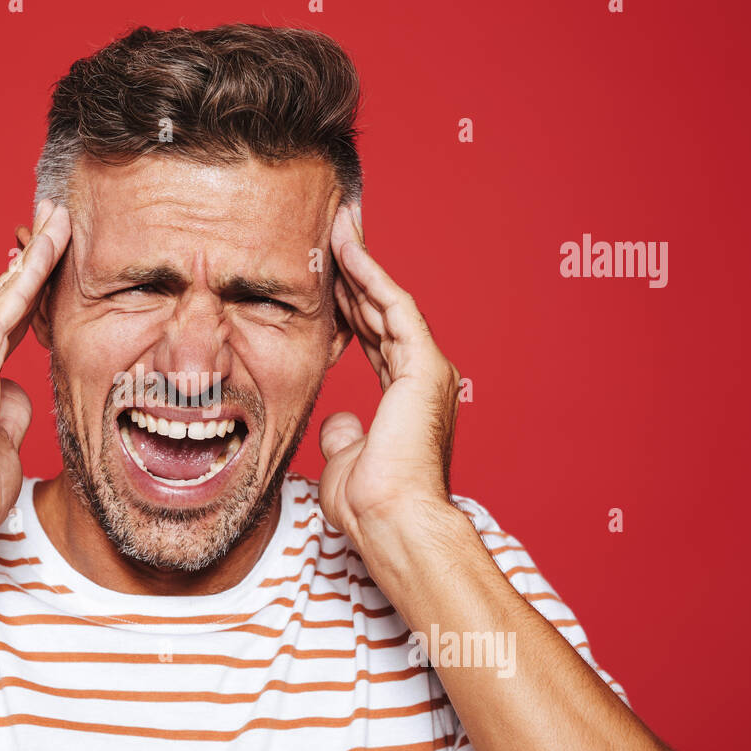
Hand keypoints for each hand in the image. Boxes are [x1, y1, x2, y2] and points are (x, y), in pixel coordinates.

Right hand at [0, 200, 71, 539]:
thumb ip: (7, 412)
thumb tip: (17, 397)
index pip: (1, 323)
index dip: (24, 293)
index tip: (44, 267)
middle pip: (2, 296)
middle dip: (31, 260)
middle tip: (53, 222)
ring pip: (8, 290)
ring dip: (38, 253)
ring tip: (60, 218)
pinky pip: (11, 301)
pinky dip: (34, 269)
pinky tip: (53, 242)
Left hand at [317, 203, 461, 538]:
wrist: (394, 523)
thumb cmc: (372, 506)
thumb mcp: (349, 460)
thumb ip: (345, 435)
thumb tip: (338, 422)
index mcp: (406, 398)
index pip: (373, 338)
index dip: (348, 307)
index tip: (324, 281)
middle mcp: (421, 378)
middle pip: (381, 313)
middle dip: (354, 274)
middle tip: (329, 236)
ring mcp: (426, 369)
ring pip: (387, 302)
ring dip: (360, 264)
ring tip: (336, 228)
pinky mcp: (424, 365)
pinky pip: (393, 307)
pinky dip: (370, 276)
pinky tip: (347, 250)